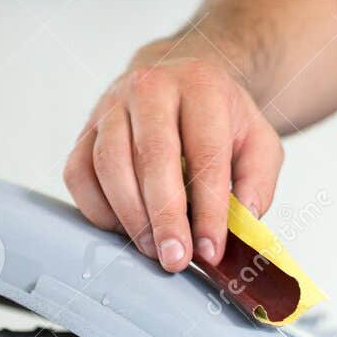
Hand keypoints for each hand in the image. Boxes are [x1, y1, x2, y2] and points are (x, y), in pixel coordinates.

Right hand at [63, 43, 283, 271]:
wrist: (178, 77)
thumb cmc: (219, 118)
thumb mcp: (258, 140)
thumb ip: (257, 180)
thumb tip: (243, 220)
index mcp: (201, 86)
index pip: (205, 153)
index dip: (209, 208)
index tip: (211, 250)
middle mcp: (150, 88)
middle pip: (152, 157)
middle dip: (165, 217)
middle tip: (175, 259)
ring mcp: (111, 107)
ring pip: (110, 165)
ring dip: (131, 217)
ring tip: (153, 251)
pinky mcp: (85, 129)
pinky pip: (79, 174)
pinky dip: (98, 209)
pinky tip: (124, 230)